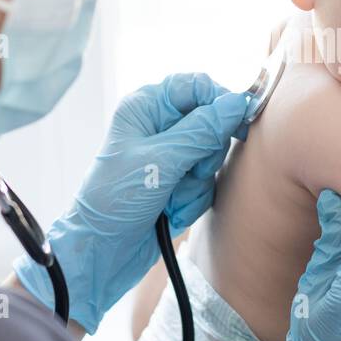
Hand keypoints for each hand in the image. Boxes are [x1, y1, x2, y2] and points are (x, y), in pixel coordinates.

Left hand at [13, 73, 247, 331]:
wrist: (101, 253)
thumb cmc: (115, 201)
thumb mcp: (160, 162)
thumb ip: (202, 131)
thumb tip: (239, 103)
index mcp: (145, 107)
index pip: (196, 86)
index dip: (220, 101)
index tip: (240, 122)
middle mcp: (158, 127)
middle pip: (211, 123)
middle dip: (206, 154)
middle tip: (190, 172)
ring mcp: (169, 156)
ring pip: (211, 157)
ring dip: (197, 183)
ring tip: (171, 198)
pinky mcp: (177, 183)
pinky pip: (205, 183)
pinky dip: (193, 200)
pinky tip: (170, 212)